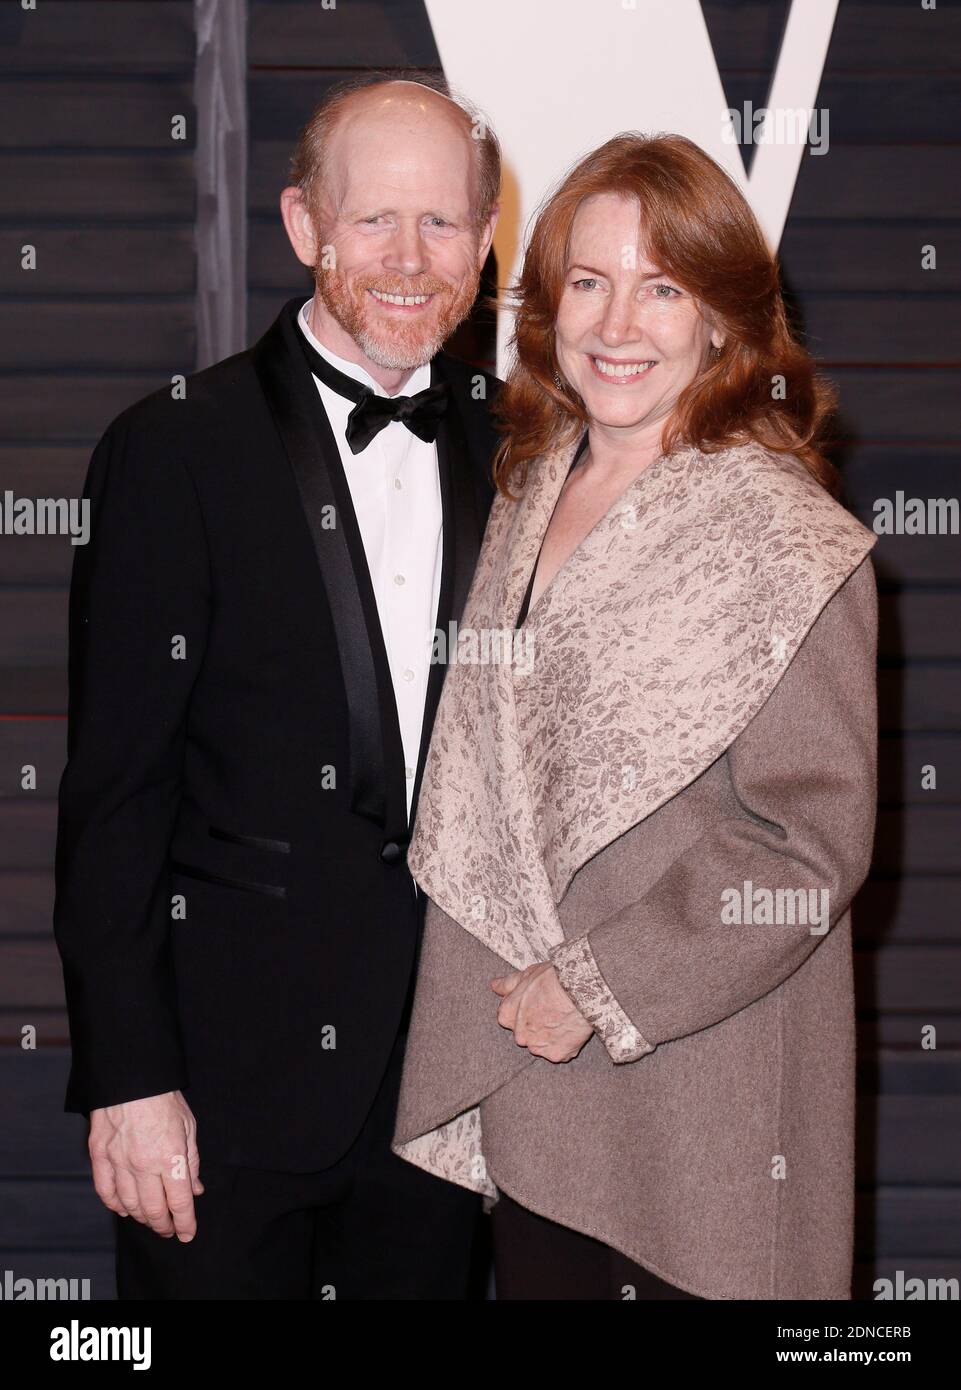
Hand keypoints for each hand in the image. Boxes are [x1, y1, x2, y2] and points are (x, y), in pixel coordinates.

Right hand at [88, 1091, 202, 1240]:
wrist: (130, 1076)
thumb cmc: (164, 1098)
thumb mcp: (188, 1126)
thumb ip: (192, 1161)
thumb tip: (195, 1189)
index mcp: (170, 1156)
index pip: (180, 1202)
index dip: (185, 1223)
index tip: (188, 1233)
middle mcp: (144, 1164)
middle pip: (154, 1210)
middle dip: (164, 1226)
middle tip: (170, 1230)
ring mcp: (118, 1161)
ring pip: (129, 1206)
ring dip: (142, 1219)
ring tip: (151, 1220)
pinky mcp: (99, 1156)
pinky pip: (106, 1191)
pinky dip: (116, 1205)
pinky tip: (124, 1209)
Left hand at [491, 963, 593, 1062]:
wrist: (580, 992)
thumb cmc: (553, 979)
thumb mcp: (527, 974)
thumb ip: (508, 984)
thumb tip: (495, 986)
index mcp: (507, 1015)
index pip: (510, 1016)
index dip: (524, 1009)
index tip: (537, 1002)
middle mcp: (519, 1035)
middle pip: (525, 1033)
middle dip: (535, 1025)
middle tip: (551, 1010)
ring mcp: (537, 1047)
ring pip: (541, 1044)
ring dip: (549, 1037)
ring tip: (563, 1019)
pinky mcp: (556, 1055)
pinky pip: (559, 1052)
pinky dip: (564, 1045)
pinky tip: (571, 1030)